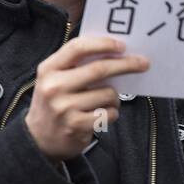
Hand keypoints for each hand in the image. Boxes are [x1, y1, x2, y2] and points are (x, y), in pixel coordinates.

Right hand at [26, 37, 149, 161]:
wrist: (39, 139)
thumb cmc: (55, 102)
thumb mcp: (56, 79)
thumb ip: (77, 65)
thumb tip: (116, 52)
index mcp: (49, 69)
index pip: (77, 48)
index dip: (103, 44)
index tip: (122, 45)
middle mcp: (54, 86)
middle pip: (99, 69)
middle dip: (126, 65)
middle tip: (144, 63)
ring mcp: (64, 107)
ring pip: (108, 93)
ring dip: (115, 97)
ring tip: (105, 101)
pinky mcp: (76, 125)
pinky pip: (110, 113)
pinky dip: (112, 112)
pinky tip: (100, 115)